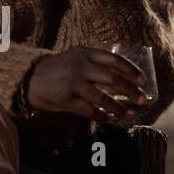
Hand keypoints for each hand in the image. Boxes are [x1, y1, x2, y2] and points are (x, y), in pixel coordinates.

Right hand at [25, 47, 148, 123]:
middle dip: (130, 91)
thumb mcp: (77, 58)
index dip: (131, 70)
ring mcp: (73, 84)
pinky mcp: (66, 100)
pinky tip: (109, 119)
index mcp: (85, 53)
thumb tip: (126, 80)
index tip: (143, 81)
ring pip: (102, 98)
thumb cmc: (60, 69)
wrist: (30, 78)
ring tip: (127, 114)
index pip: (114, 60)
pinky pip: (89, 111)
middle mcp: (80, 67)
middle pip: (112, 80)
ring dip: (118, 108)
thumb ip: (97, 64)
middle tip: (142, 100)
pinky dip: (102, 116)